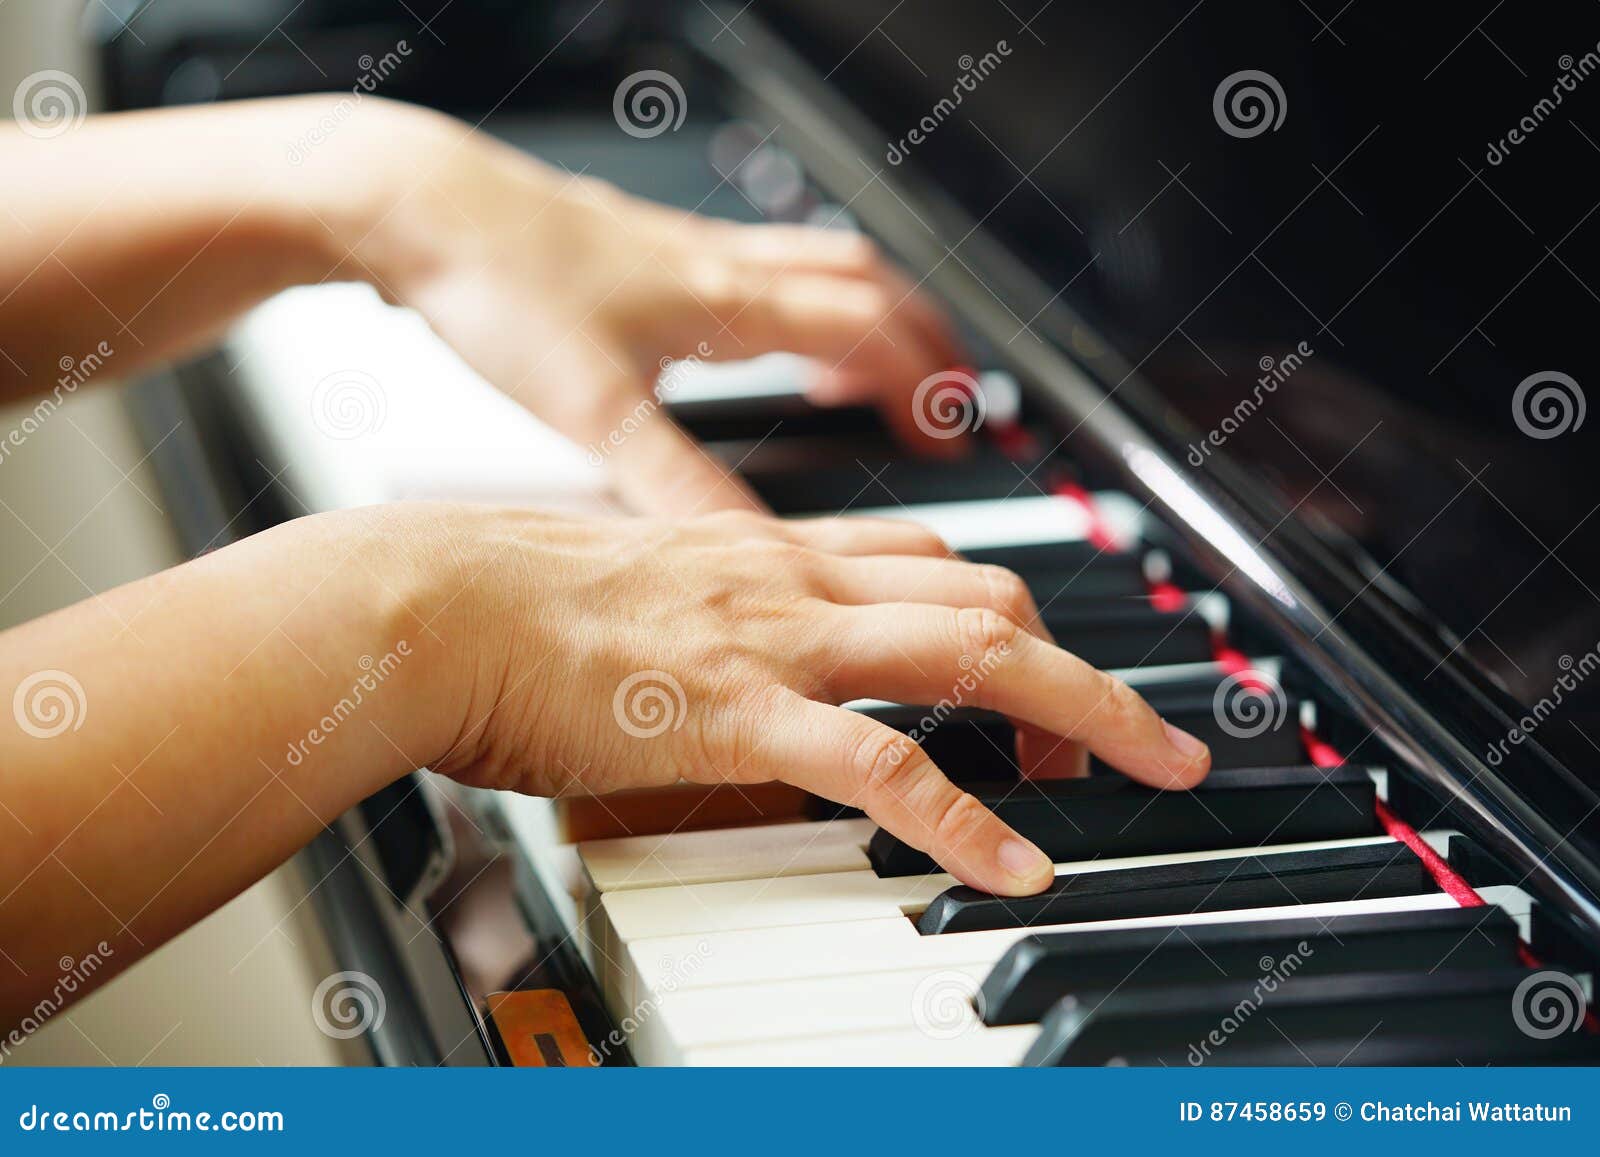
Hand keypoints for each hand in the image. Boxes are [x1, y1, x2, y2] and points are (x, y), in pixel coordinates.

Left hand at [360, 106, 966, 514]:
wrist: (419, 208)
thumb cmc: (498, 288)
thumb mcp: (599, 413)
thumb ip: (684, 488)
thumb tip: (757, 555)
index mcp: (729, 304)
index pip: (869, 338)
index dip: (923, 389)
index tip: (952, 436)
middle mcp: (722, 267)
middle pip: (866, 288)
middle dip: (922, 344)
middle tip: (949, 394)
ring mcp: (686, 250)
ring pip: (815, 264)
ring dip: (866, 310)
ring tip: (878, 358)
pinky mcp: (642, 248)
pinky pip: (754, 261)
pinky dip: (788, 296)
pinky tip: (749, 329)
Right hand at [414, 506, 1210, 895]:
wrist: (430, 604)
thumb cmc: (507, 600)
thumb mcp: (636, 586)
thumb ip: (707, 616)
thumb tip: (738, 663)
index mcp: (769, 551)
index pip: (932, 560)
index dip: (1011, 615)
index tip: (1045, 670)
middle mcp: (792, 581)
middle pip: (990, 596)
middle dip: (1085, 663)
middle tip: (1136, 732)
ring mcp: (773, 642)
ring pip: (972, 652)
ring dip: (1080, 712)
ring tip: (1148, 771)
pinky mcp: (735, 712)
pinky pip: (880, 763)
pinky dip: (962, 815)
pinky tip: (1014, 862)